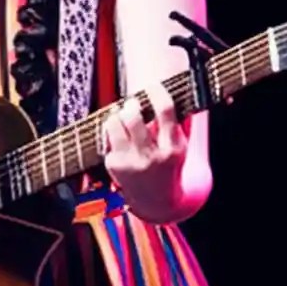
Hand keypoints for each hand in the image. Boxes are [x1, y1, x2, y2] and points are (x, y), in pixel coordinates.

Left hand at [103, 83, 186, 222]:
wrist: (157, 200)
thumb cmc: (168, 164)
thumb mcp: (178, 146)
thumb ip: (175, 123)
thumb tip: (170, 92)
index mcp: (173, 148)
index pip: (165, 111)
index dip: (157, 92)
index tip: (153, 86)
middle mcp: (152, 156)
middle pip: (133, 118)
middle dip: (131, 105)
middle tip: (132, 103)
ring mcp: (131, 162)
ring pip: (115, 126)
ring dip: (116, 115)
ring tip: (121, 114)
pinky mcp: (115, 166)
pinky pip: (107, 138)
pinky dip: (111, 132)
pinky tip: (118, 136)